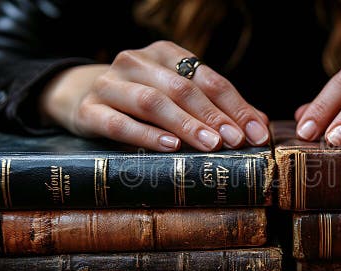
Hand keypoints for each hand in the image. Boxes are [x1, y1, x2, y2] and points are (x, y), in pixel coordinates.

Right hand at [39, 41, 269, 151]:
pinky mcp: (89, 110)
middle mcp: (136, 62)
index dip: (235, 105)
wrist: (79, 96)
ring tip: (210, 144)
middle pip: (182, 88)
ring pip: (152, 102)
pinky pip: (119, 123)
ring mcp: (110, 84)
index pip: (207, 78)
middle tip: (236, 141)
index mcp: (165, 54)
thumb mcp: (177, 96)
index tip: (256, 131)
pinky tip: (171, 146)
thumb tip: (261, 125)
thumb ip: (216, 108)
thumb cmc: (141, 99)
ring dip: (185, 124)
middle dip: (213, 116)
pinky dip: (147, 135)